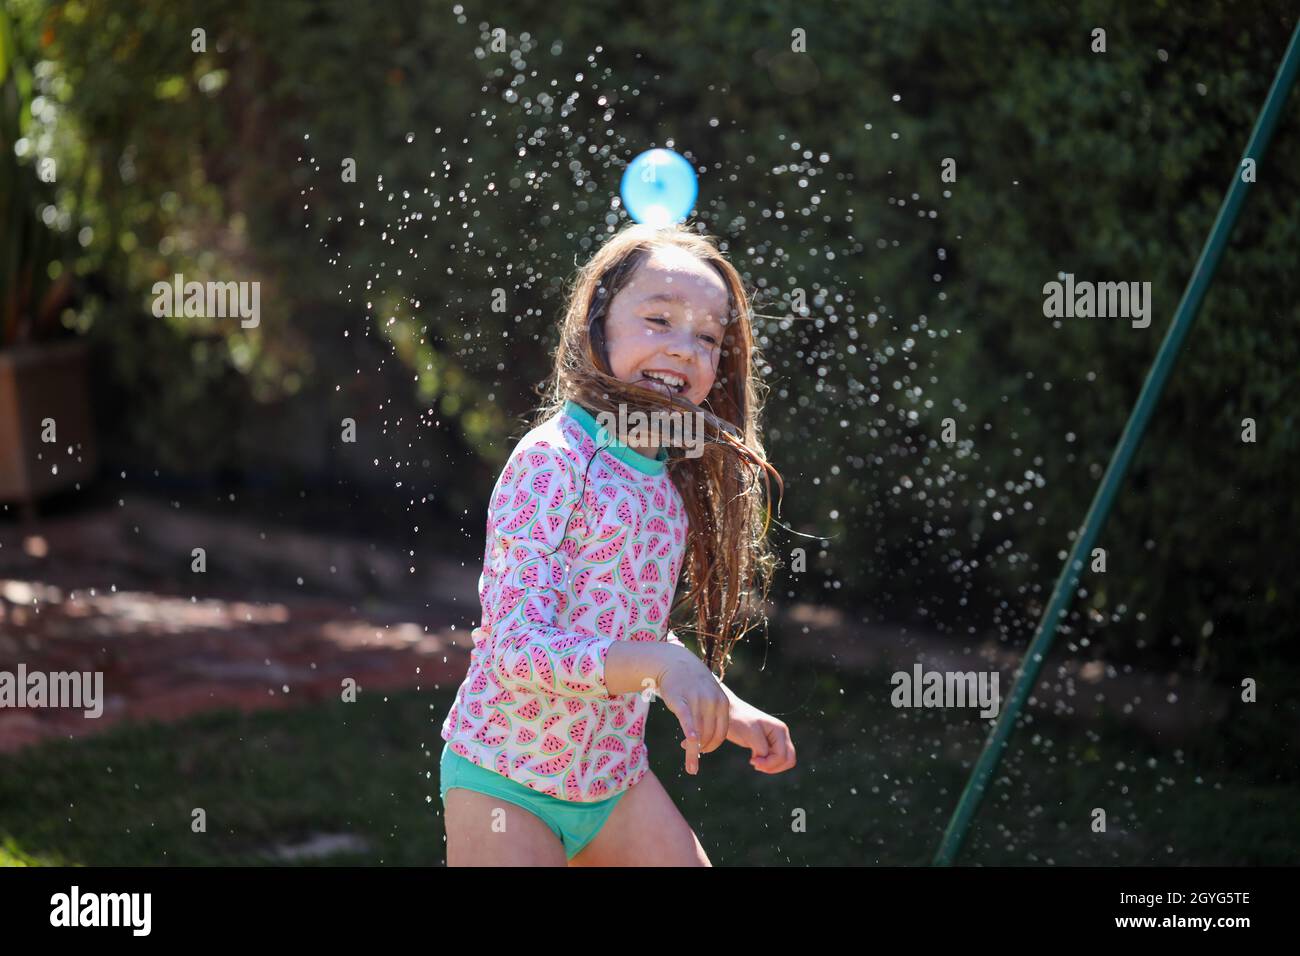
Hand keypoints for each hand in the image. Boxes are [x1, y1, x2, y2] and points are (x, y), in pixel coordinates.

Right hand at [654, 650, 729, 775]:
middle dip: (703, 750)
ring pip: (698, 733)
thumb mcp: (708, 695)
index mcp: (722, 702)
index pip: (721, 732)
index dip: (713, 746)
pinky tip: (691, 742)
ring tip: (691, 767)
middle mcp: (712, 701)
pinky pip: (687, 719)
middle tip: (694, 761)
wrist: (674, 662)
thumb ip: (712, 715)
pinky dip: (690, 731)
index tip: (704, 751)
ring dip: (694, 752)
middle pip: (709, 735)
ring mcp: (697, 700)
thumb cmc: (692, 683)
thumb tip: (709, 741)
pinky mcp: (681, 700)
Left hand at [724, 697, 795, 773]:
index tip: (752, 761)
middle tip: (756, 764)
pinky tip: (754, 759)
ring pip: (784, 761)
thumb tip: (765, 759)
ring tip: (754, 762)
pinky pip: (775, 759)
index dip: (769, 763)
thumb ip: (761, 749)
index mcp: (780, 730)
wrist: (728, 712)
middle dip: (773, 767)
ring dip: (771, 766)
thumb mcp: (750, 735)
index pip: (782, 756)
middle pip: (789, 760)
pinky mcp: (769, 744)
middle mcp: (781, 734)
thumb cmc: (738, 720)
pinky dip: (767, 763)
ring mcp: (776, 739)